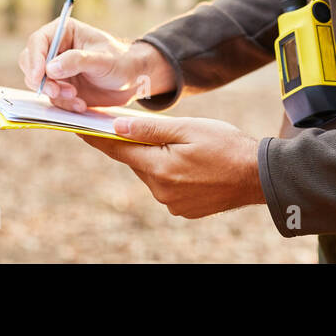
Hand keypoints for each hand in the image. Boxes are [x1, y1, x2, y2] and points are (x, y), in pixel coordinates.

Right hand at [18, 16, 172, 112]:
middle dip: (41, 80)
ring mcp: (57, 70)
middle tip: (57, 92)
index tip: (39, 76)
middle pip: (30, 63)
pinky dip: (64, 104)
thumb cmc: (121, 62)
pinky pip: (52, 98)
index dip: (34, 59)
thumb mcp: (103, 60)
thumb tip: (50, 68)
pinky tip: (81, 104)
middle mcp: (56, 49)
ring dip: (55, 94)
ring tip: (76, 97)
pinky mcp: (61, 87)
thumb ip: (77, 61)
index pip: (38, 42)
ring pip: (39, 83)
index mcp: (64, 32)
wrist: (133, 81)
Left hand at [79, 116, 264, 218]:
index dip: (96, 137)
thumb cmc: (226, 144)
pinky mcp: (184, 209)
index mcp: (159, 167)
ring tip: (180, 145)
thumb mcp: (188, 127)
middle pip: (136, 161)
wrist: (260, 175)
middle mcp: (161, 190)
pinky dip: (170, 172)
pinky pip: (166, 186)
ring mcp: (172, 203)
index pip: (117, 150)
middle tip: (138, 125)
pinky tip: (190, 163)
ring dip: (156, 158)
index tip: (76, 127)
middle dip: (134, 144)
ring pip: (151, 173)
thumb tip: (116, 126)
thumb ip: (150, 129)